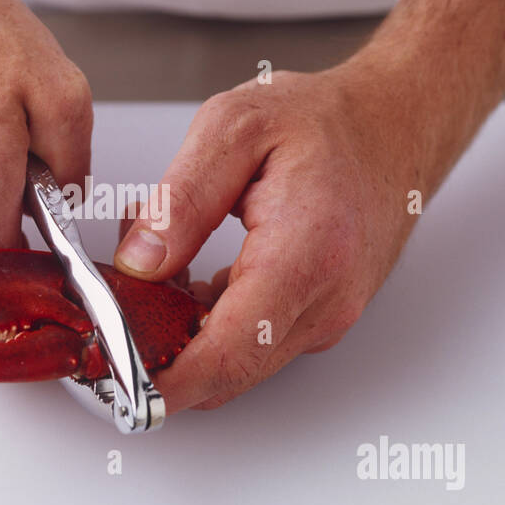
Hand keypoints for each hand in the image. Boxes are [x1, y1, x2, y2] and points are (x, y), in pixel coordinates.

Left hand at [113, 0, 504, 409]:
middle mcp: (324, 300)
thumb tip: (139, 262)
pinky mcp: (319, 318)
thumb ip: (180, 200)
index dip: (168, 381)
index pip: (229, 351)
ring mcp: (326, 317)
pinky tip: (185, 279)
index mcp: (305, 253)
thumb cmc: (327, 121)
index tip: (119, 383)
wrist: (393, 124)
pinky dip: (208, 325)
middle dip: (161, 358)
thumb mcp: (234, 128)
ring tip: (152, 275)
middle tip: (110, 320)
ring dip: (184, 335)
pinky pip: (253, 344)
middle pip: (228, 371)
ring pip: (235, 363)